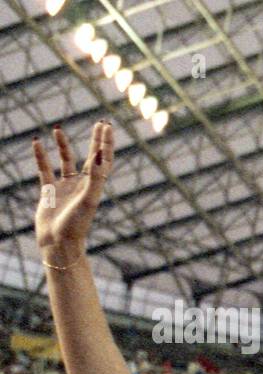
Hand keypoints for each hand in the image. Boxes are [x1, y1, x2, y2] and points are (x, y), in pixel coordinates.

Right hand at [32, 121, 114, 259]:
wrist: (58, 243)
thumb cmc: (76, 225)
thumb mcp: (88, 199)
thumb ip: (96, 177)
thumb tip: (101, 154)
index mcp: (95, 186)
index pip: (103, 160)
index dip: (106, 143)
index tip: (106, 126)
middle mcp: (83, 185)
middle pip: (91, 157)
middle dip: (95, 141)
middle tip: (99, 123)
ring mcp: (65, 187)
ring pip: (65, 161)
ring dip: (63, 145)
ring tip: (58, 129)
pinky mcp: (49, 191)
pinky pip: (44, 169)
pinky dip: (40, 156)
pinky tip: (37, 142)